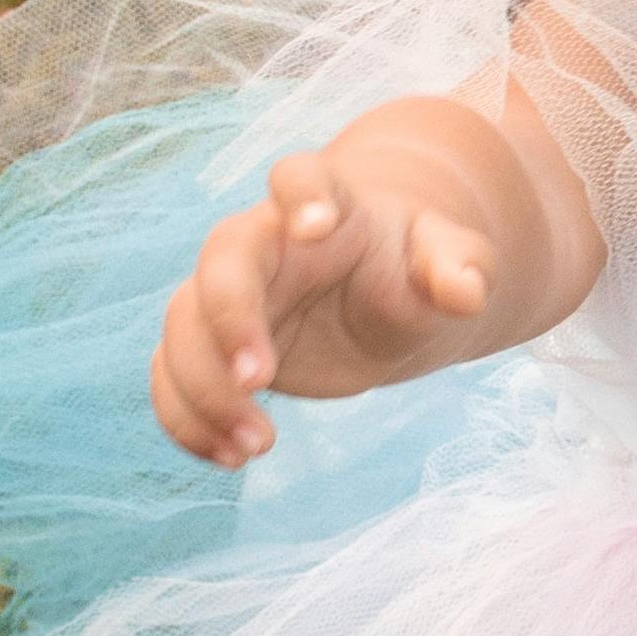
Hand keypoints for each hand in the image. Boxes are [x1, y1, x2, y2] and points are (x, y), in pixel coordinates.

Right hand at [150, 141, 501, 467]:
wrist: (384, 305)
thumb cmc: (412, 269)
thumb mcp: (448, 263)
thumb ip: (458, 267)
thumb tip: (464, 290)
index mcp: (322, 204)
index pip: (298, 177)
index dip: (301, 195)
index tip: (314, 227)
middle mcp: (259, 244)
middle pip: (219, 264)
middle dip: (230, 320)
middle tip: (263, 380)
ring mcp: (226, 296)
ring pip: (182, 328)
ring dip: (206, 391)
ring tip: (258, 447)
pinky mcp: (210, 348)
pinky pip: (171, 378)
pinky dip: (187, 422)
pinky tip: (231, 458)